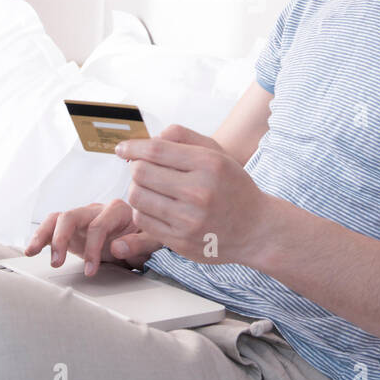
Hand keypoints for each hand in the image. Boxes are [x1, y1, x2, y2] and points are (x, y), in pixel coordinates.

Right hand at [24, 199, 160, 275]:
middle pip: (71, 216)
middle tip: (57, 263)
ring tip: (32, 252)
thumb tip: (116, 247)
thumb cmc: (145, 238)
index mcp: (117, 210)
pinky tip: (32, 249)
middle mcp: (96, 210)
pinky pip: (52, 227)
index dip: (93, 248)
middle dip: (62, 239)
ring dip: (44, 235)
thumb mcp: (151, 242)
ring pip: (57, 219)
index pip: (98, 225)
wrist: (141, 238)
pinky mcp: (72, 229)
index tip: (90, 270)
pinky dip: (41, 236)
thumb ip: (138, 244)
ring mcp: (82, 218)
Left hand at [114, 123, 270, 266]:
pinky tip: (156, 207)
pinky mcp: (181, 241)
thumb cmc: (233, 187)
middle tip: (143, 170)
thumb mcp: (217, 154)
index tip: (122, 148)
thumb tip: (146, 139)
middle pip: (140, 172)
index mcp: (209, 164)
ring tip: (150, 189)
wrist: (257, 229)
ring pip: (137, 197)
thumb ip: (182, 137)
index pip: (156, 150)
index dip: (133, 147)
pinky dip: (142, 211)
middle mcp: (199, 191)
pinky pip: (142, 221)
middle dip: (136, 168)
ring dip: (137, 190)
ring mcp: (189, 220)